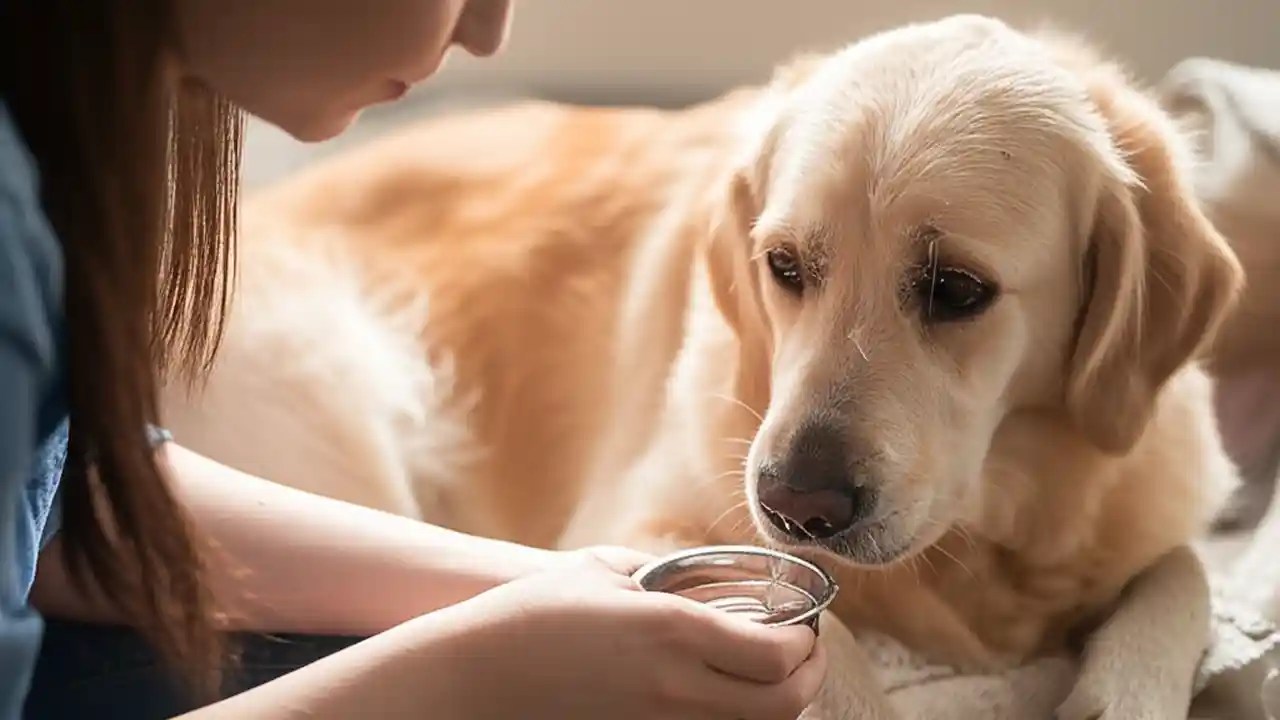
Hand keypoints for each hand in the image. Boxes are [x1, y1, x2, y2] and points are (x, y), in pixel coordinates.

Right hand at [442, 549, 826, 718]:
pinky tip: (726, 701)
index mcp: (672, 631)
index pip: (777, 655)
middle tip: (807, 657)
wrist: (475, 676)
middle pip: (782, 705)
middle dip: (808, 680)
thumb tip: (703, 586)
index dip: (806, 645)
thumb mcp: (603, 573)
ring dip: (777, 707)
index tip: (805, 629)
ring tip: (772, 681)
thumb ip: (662, 579)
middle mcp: (676, 687)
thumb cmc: (532, 614)